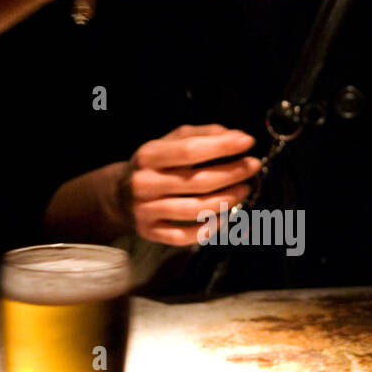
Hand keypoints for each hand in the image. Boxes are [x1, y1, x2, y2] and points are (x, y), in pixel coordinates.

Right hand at [123, 124, 261, 244]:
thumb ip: (200, 135)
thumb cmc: (155, 165)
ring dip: (226, 200)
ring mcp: (145, 209)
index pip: (189, 150)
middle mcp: (144, 183)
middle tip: (251, 167)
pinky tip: (226, 217)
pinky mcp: (149, 231)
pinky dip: (209, 228)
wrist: (120, 193)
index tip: (247, 142)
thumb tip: (234, 136)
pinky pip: (184, 236)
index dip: (221, 146)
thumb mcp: (170, 142)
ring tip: (244, 190)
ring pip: (194, 209)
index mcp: (149, 155)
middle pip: (196, 181)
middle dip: (231, 174)